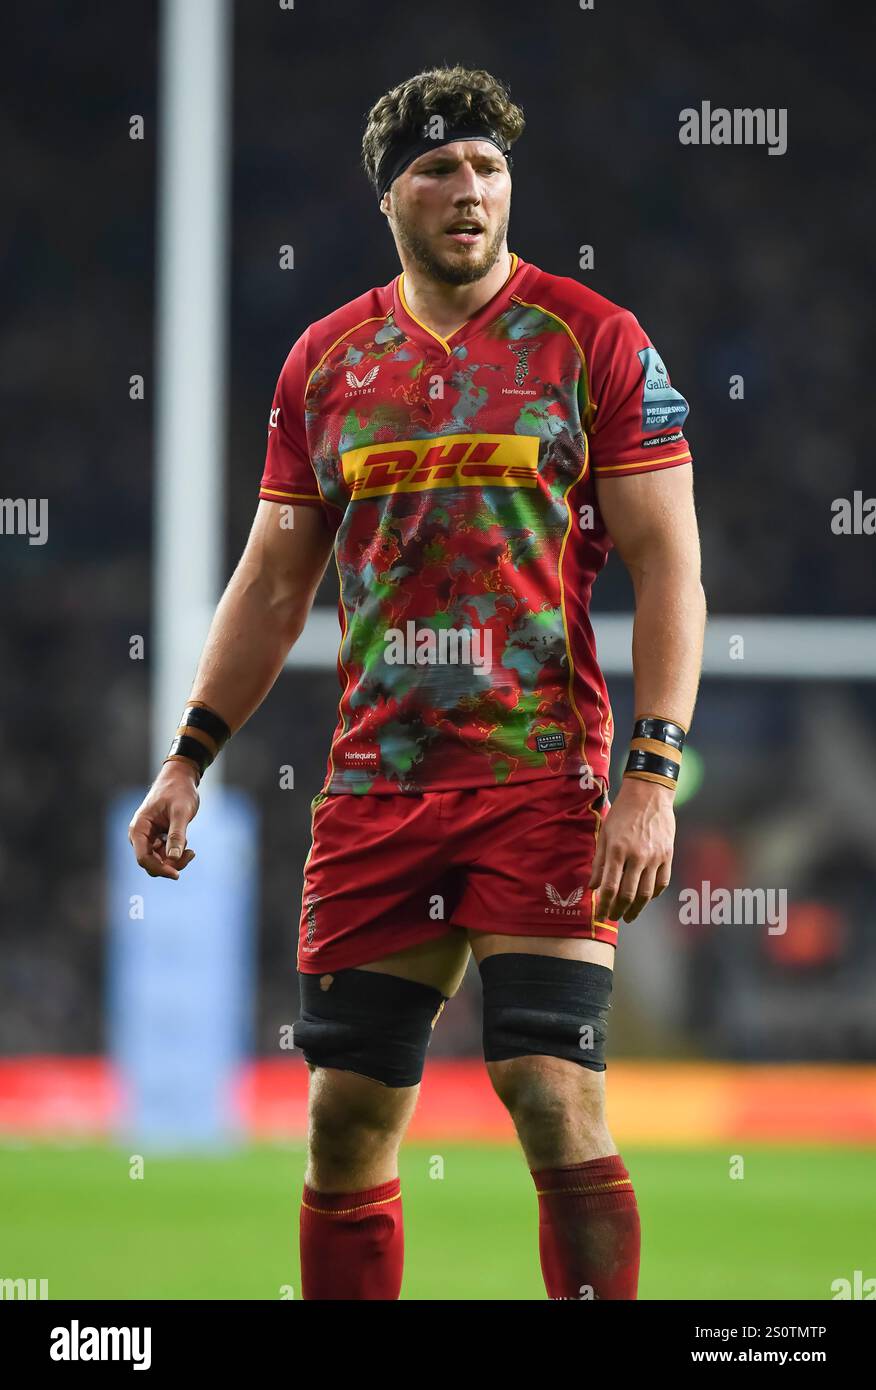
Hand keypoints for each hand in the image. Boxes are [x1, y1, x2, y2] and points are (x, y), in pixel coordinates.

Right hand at [128, 762, 199, 879]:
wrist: (181, 778)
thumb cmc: (179, 791)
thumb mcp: (180, 812)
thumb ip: (177, 835)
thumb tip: (173, 858)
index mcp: (139, 828)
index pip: (143, 858)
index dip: (159, 869)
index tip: (176, 874)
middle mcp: (140, 835)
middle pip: (151, 863)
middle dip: (170, 864)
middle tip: (191, 854)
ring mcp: (148, 838)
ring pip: (159, 860)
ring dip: (175, 859)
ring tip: (191, 849)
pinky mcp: (157, 838)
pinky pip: (165, 854)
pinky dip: (176, 853)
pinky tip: (187, 844)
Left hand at [589, 777, 674, 922]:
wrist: (649, 794)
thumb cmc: (622, 813)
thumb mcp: (605, 834)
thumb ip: (599, 862)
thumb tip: (593, 887)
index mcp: (618, 850)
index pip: (610, 887)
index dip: (604, 905)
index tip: (601, 915)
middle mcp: (637, 856)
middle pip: (629, 894)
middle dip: (619, 911)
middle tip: (614, 918)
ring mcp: (655, 857)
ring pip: (647, 893)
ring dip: (637, 908)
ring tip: (629, 915)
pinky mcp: (668, 855)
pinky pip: (662, 882)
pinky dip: (654, 894)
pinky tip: (646, 899)